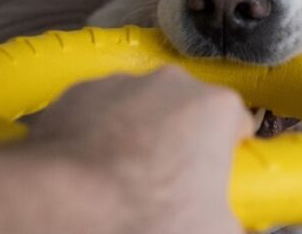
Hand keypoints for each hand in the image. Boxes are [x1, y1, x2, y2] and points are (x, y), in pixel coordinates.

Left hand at [29, 67, 253, 233]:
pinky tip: (94, 169)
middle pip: (188, 112)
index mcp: (216, 108)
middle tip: (169, 186)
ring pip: (143, 107)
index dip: (228, 156)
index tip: (214, 180)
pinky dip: (100, 133)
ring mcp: (124, 82)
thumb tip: (230, 227)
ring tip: (125, 180)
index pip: (238, 125)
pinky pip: (101, 111)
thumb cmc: (141, 213)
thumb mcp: (214, 231)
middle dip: (182, 143)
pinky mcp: (81, 91)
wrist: (63, 203)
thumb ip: (236, 224)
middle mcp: (172, 82)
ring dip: (139, 135)